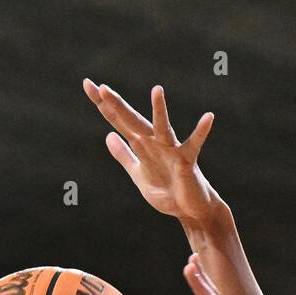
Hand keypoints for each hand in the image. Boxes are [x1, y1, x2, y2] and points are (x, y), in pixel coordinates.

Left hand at [83, 80, 216, 225]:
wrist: (190, 210)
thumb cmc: (167, 191)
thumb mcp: (138, 174)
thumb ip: (124, 155)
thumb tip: (108, 136)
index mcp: (141, 145)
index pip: (118, 121)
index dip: (103, 105)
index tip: (87, 84)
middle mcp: (155, 142)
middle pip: (132, 121)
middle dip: (118, 106)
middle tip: (102, 88)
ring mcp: (171, 150)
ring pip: (162, 128)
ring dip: (160, 111)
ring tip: (157, 90)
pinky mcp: (187, 161)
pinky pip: (194, 145)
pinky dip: (201, 132)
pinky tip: (208, 118)